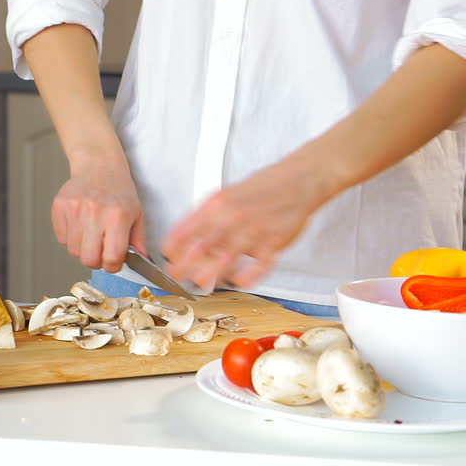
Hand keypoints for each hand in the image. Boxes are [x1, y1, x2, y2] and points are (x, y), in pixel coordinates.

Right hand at [52, 159, 144, 272]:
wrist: (99, 165)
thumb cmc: (119, 190)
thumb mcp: (136, 214)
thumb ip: (137, 240)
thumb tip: (140, 261)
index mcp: (117, 217)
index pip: (111, 258)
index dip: (112, 265)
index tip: (113, 261)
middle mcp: (95, 213)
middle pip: (88, 260)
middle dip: (95, 260)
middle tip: (100, 249)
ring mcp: (75, 209)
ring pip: (73, 251)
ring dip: (82, 247)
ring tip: (90, 232)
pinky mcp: (60, 207)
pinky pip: (61, 238)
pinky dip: (70, 236)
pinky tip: (80, 223)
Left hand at [161, 157, 335, 288]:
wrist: (298, 181)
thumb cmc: (262, 188)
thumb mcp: (226, 194)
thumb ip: (207, 215)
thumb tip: (187, 236)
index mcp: (217, 204)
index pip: (186, 229)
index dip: (173, 247)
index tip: (167, 258)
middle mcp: (232, 217)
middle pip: (201, 248)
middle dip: (184, 267)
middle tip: (176, 277)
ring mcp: (254, 231)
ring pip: (226, 260)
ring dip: (210, 275)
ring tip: (201, 284)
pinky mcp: (274, 243)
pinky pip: (258, 266)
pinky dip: (247, 277)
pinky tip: (237, 282)